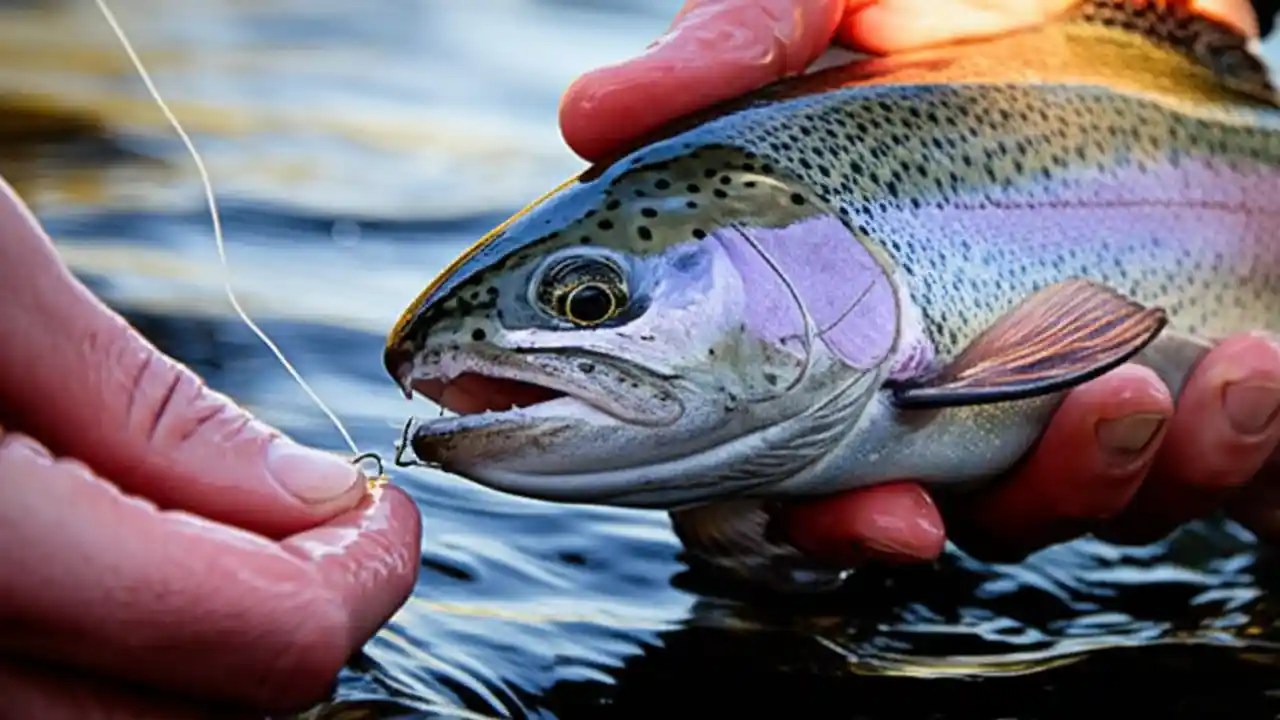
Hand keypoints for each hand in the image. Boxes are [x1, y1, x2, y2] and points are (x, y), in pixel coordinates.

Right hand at [0, 177, 420, 716]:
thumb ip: (145, 411)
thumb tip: (310, 496)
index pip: (252, 642)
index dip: (361, 576)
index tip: (381, 514)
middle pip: (200, 718)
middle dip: (296, 618)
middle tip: (317, 522)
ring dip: (215, 644)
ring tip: (216, 530)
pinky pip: (45, 709)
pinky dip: (126, 654)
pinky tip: (128, 560)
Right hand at [559, 0, 1275, 566]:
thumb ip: (733, 42)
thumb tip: (589, 118)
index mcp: (801, 304)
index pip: (747, 452)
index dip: (778, 518)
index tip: (836, 510)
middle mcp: (905, 364)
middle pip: (876, 515)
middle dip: (903, 541)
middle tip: (928, 511)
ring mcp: (1035, 384)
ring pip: (1038, 511)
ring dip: (1094, 481)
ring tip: (1136, 383)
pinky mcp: (1164, 382)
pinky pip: (1184, 476)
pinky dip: (1218, 452)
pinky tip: (1246, 369)